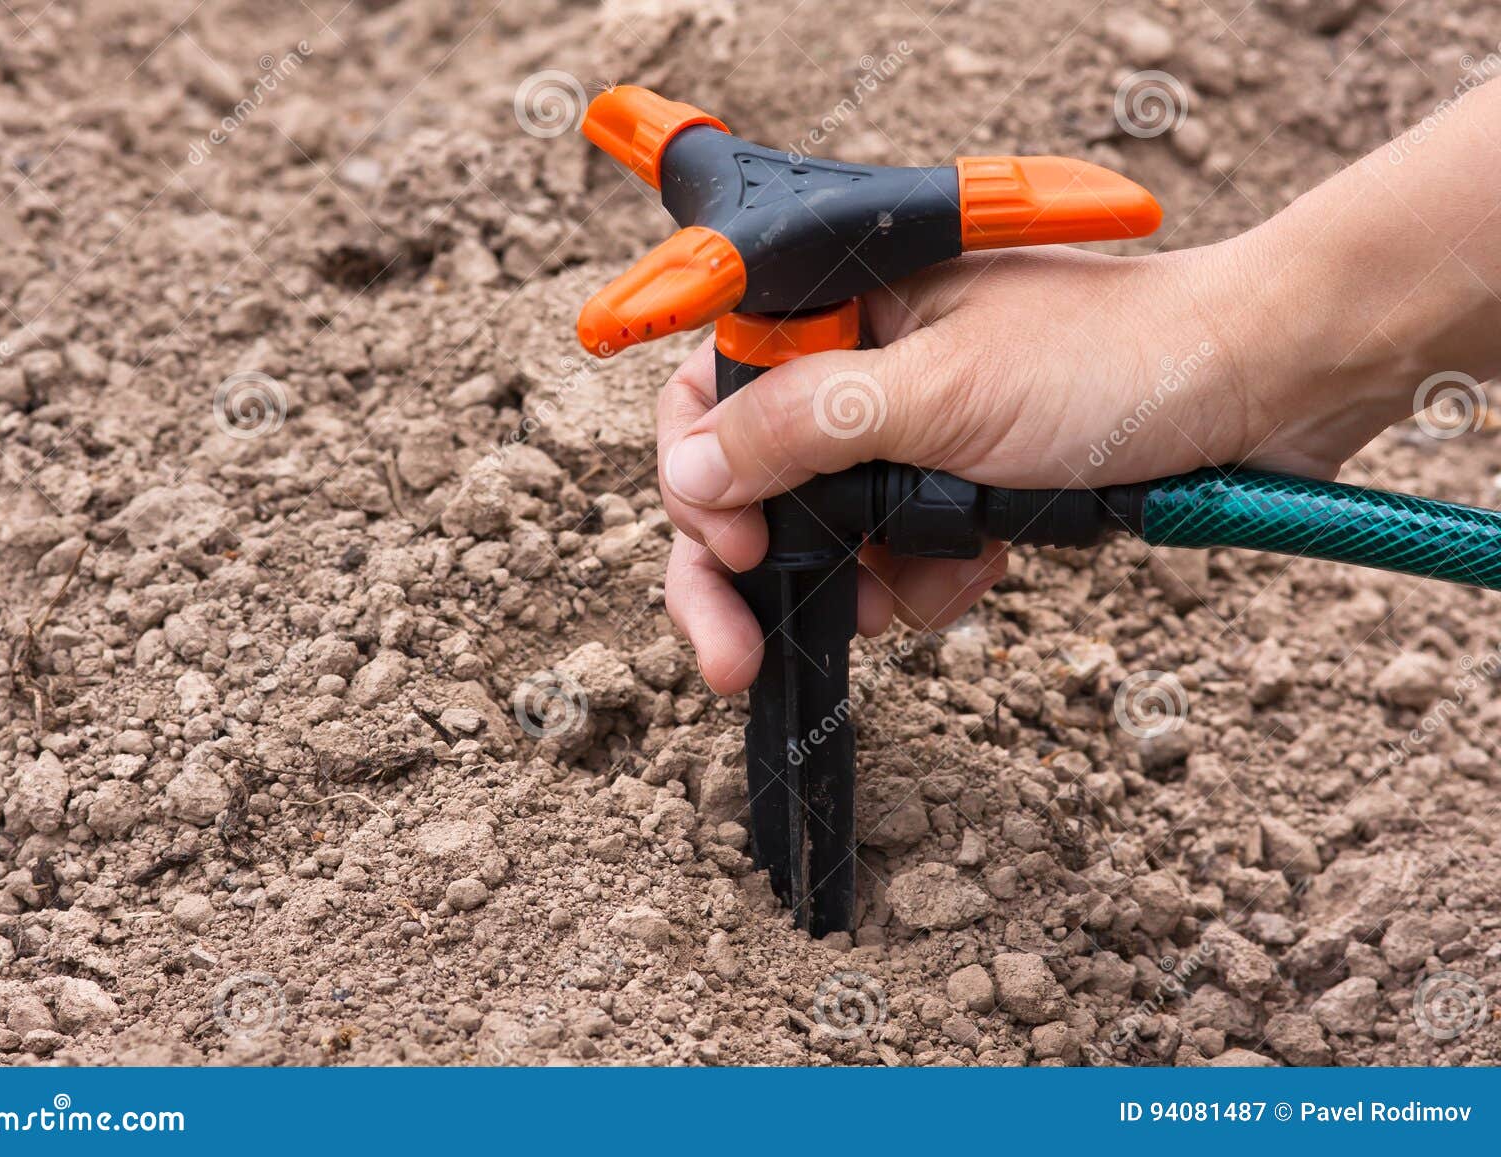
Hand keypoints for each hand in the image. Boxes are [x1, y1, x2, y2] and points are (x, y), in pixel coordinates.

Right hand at [657, 235, 1410, 694]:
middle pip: (752, 476)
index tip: (725, 548)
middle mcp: (865, 361)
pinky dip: (930, 582)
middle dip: (751, 571)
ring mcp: (913, 425)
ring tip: (921, 594)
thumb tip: (686, 475)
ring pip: (827, 529)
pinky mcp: (960, 478)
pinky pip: (900, 552)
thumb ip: (802, 428)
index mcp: (845, 304)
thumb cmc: (1117, 358)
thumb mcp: (942, 392)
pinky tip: (980, 573)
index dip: (700, 476)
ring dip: (864, 580)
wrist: (1258, 386)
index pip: (714, 388)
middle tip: (735, 657)